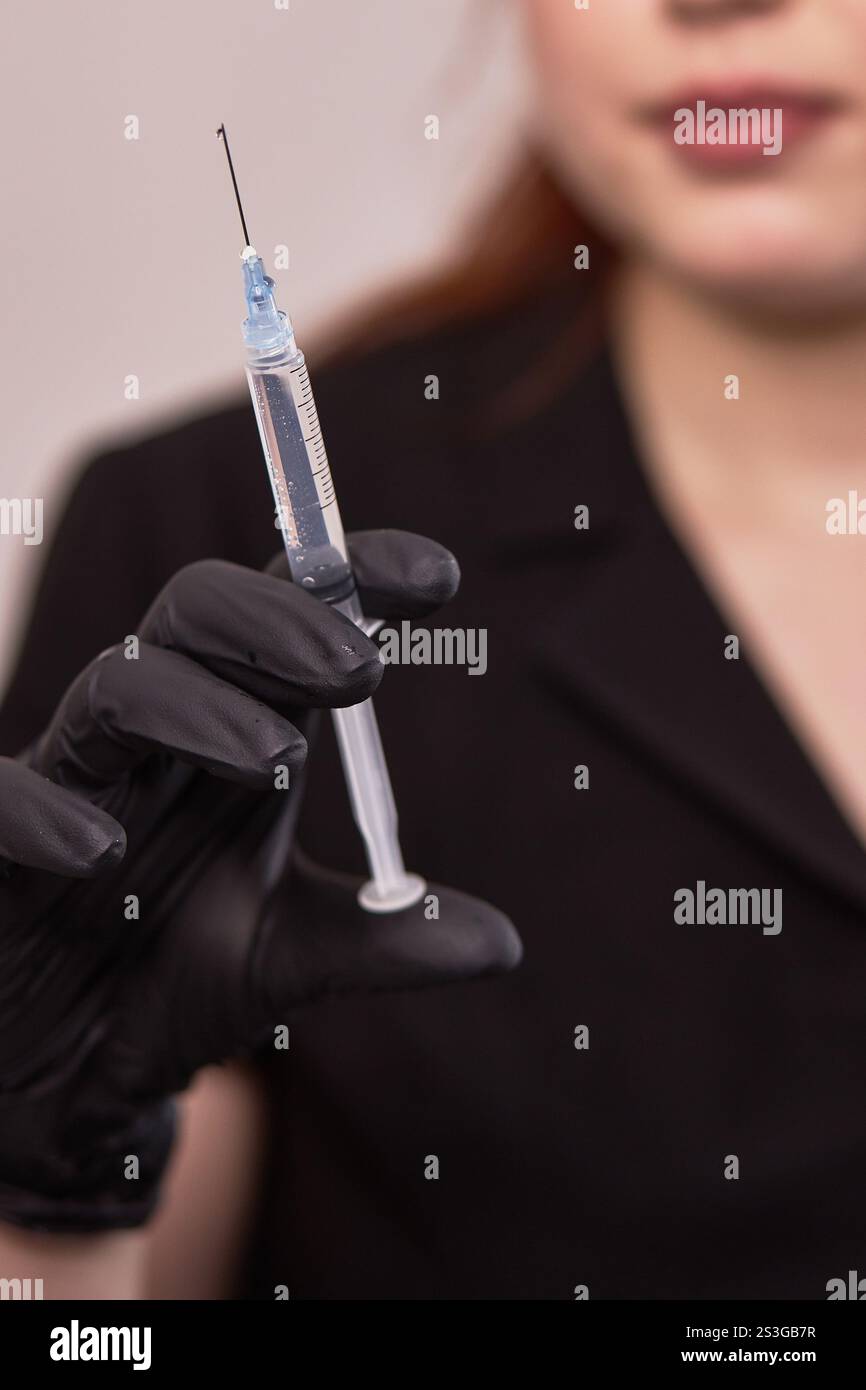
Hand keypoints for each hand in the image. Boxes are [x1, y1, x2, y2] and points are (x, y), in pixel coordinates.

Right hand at [0, 531, 519, 1231]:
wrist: (67, 1066)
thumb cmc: (173, 975)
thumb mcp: (291, 959)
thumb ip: (385, 938)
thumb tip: (507, 945)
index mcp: (234, 731)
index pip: (289, 619)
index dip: (353, 579)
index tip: (438, 579)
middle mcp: (158, 734)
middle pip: (196, 612)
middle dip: (279, 622)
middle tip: (361, 671)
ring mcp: (74, 779)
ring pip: (116, 684)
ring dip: (195, 704)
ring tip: (276, 758)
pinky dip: (44, 810)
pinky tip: (101, 852)